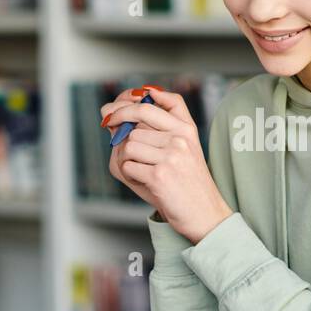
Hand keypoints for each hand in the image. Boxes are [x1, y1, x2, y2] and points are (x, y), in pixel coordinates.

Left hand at [100, 85, 232, 242]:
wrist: (204, 213)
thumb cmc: (187, 183)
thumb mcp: (181, 150)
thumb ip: (153, 131)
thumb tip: (113, 119)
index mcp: (187, 129)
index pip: (161, 100)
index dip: (135, 96)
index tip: (117, 101)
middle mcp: (181, 138)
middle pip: (137, 120)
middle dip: (119, 121)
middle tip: (106, 121)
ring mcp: (171, 155)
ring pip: (129, 144)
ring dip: (127, 158)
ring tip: (143, 170)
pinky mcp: (159, 174)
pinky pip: (128, 165)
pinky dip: (130, 175)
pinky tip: (145, 181)